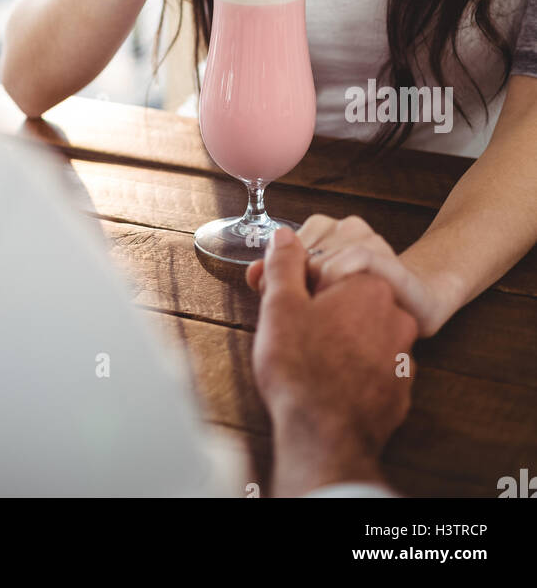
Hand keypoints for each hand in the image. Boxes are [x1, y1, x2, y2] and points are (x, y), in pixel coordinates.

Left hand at [247, 213, 441, 336]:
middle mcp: (345, 227)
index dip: (274, 275)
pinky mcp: (387, 257)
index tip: (272, 301)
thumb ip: (281, 280)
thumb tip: (251, 274)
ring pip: (323, 256)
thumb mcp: (315, 293)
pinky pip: (356, 257)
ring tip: (325, 317)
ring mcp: (368, 238)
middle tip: (300, 316)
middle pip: (300, 254)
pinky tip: (340, 303)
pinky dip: (341, 279)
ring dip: (317, 289)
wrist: (417, 305)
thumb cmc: (360, 303)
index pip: (284, 246)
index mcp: (324, 230)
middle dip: (294, 287)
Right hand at [251, 228, 418, 496]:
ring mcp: (402, 356)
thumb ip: (285, 263)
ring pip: (360, 332)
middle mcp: (394, 316)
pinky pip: (370, 366)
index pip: (326, 267)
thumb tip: (284, 236)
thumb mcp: (280, 305)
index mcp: (369, 284)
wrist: (325, 441)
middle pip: (346, 298)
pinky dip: (349, 367)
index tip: (275, 298)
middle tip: (286, 329)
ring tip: (304, 356)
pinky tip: (325, 378)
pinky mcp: (399, 391)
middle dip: (316, 306)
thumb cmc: (300, 371)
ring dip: (334, 336)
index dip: (295, 281)